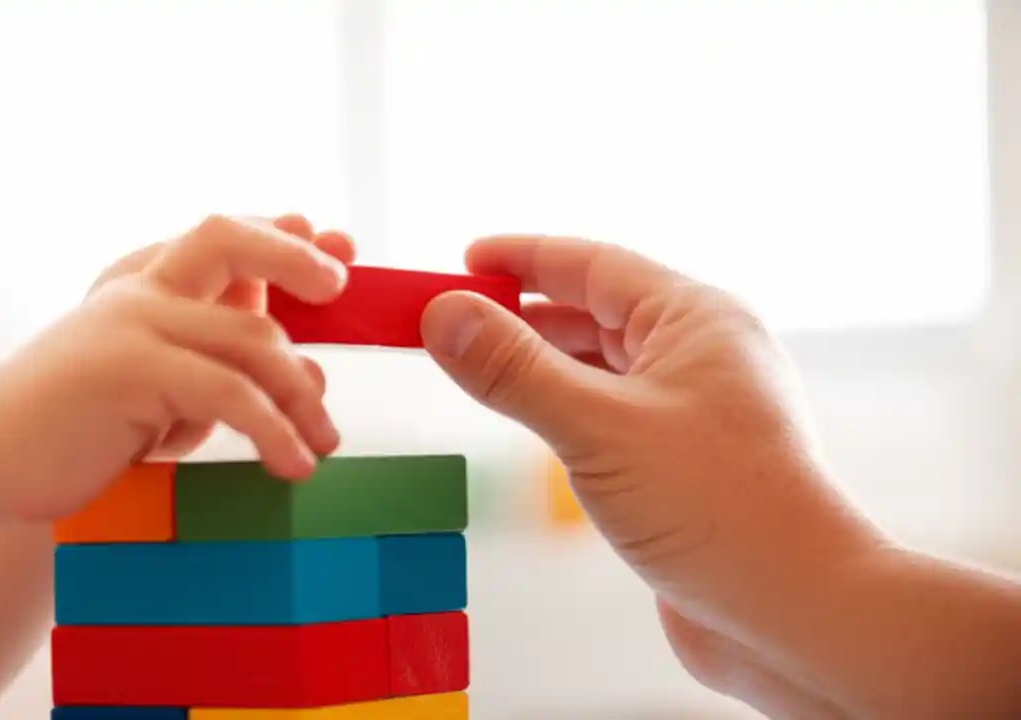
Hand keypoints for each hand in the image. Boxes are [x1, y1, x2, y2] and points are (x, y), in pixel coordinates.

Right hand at [0, 214, 352, 520]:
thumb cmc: (72, 434)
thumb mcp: (160, 395)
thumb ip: (223, 372)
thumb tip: (313, 374)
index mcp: (139, 289)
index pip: (217, 238)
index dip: (275, 235)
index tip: (327, 248)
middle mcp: (136, 293)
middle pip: (227, 239)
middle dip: (293, 255)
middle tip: (338, 286)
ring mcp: (131, 325)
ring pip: (250, 337)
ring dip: (300, 394)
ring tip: (325, 443)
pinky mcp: (130, 370)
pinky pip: (230, 393)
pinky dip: (273, 430)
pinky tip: (291, 463)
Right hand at [420, 236, 886, 715]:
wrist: (799, 612)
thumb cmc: (719, 509)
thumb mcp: (597, 428)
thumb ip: (514, 370)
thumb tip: (444, 315)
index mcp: (696, 319)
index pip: (592, 264)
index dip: (524, 258)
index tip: (466, 260)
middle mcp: (703, 354)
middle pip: (596, 312)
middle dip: (524, 315)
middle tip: (455, 325)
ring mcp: (699, 410)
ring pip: (604, 367)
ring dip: (543, 366)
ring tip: (482, 372)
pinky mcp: (689, 463)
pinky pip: (614, 414)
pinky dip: (567, 410)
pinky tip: (536, 426)